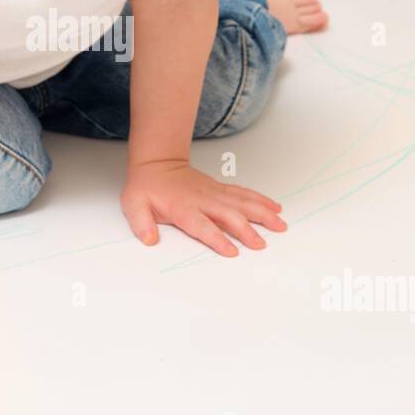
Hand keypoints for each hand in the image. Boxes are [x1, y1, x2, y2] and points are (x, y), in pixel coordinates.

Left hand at [120, 158, 286, 256]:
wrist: (156, 163)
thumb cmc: (146, 187)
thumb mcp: (133, 205)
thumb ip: (141, 223)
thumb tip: (149, 240)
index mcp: (183, 208)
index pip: (202, 225)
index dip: (217, 238)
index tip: (233, 251)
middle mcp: (203, 200)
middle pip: (229, 215)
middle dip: (247, 229)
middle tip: (262, 244)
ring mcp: (215, 193)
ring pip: (243, 202)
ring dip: (263, 213)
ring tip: (281, 225)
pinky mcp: (221, 189)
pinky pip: (244, 194)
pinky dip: (261, 200)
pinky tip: (275, 208)